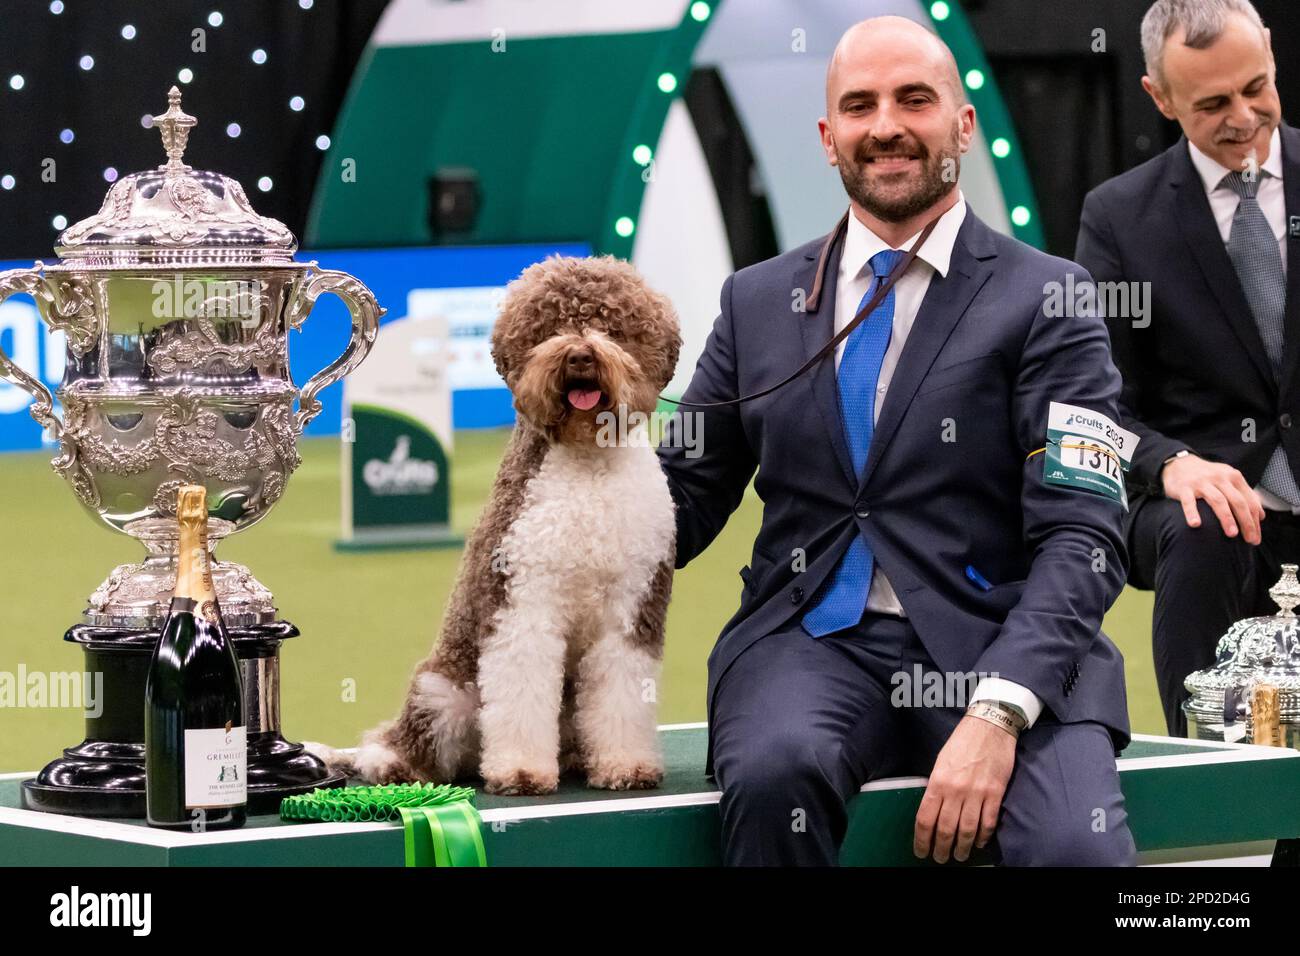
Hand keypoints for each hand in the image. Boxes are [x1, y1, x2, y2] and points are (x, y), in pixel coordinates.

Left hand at [914, 714, 1015, 862]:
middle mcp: (955, 791)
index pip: (925, 819)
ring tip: (959, 856)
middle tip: (940, 858)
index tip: (921, 851)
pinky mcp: (995, 793)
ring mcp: (977, 793)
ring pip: (967, 830)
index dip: (922, 840)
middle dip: (941, 849)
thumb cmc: (961, 743)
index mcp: (937, 782)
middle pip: (946, 829)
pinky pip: (988, 822)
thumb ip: (936, 787)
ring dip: (962, 848)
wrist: (989, 727)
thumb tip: (932, 810)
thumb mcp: (940, 762)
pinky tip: (978, 842)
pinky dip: (983, 836)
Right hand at [1161, 454, 1263, 544]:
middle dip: (1246, 522)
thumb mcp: (1228, 480)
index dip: (1255, 521)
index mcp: (1233, 477)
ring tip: (1232, 535)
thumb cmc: (1207, 477)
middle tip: (1249, 540)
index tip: (1256, 539)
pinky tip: (1195, 524)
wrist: (1179, 464)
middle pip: (1237, 502)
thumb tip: (1261, 516)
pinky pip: (1189, 502)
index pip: (1249, 501)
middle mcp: (1220, 478)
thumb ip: (1244, 495)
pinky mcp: (1184, 487)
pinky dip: (1192, 513)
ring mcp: (1201, 482)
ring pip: (1218, 501)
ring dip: (1227, 518)